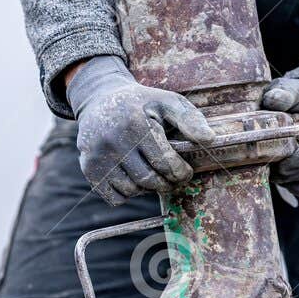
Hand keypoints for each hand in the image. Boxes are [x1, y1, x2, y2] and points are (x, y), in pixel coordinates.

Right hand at [66, 55, 214, 205]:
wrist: (99, 99)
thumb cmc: (141, 104)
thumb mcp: (167, 102)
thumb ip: (189, 119)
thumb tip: (210, 140)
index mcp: (136, 122)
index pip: (165, 162)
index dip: (180, 173)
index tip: (185, 173)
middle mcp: (114, 139)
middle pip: (149, 180)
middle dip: (166, 183)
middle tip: (172, 179)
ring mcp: (98, 155)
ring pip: (132, 190)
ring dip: (146, 188)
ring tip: (151, 174)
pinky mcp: (88, 168)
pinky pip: (114, 198)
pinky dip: (127, 194)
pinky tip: (132, 178)